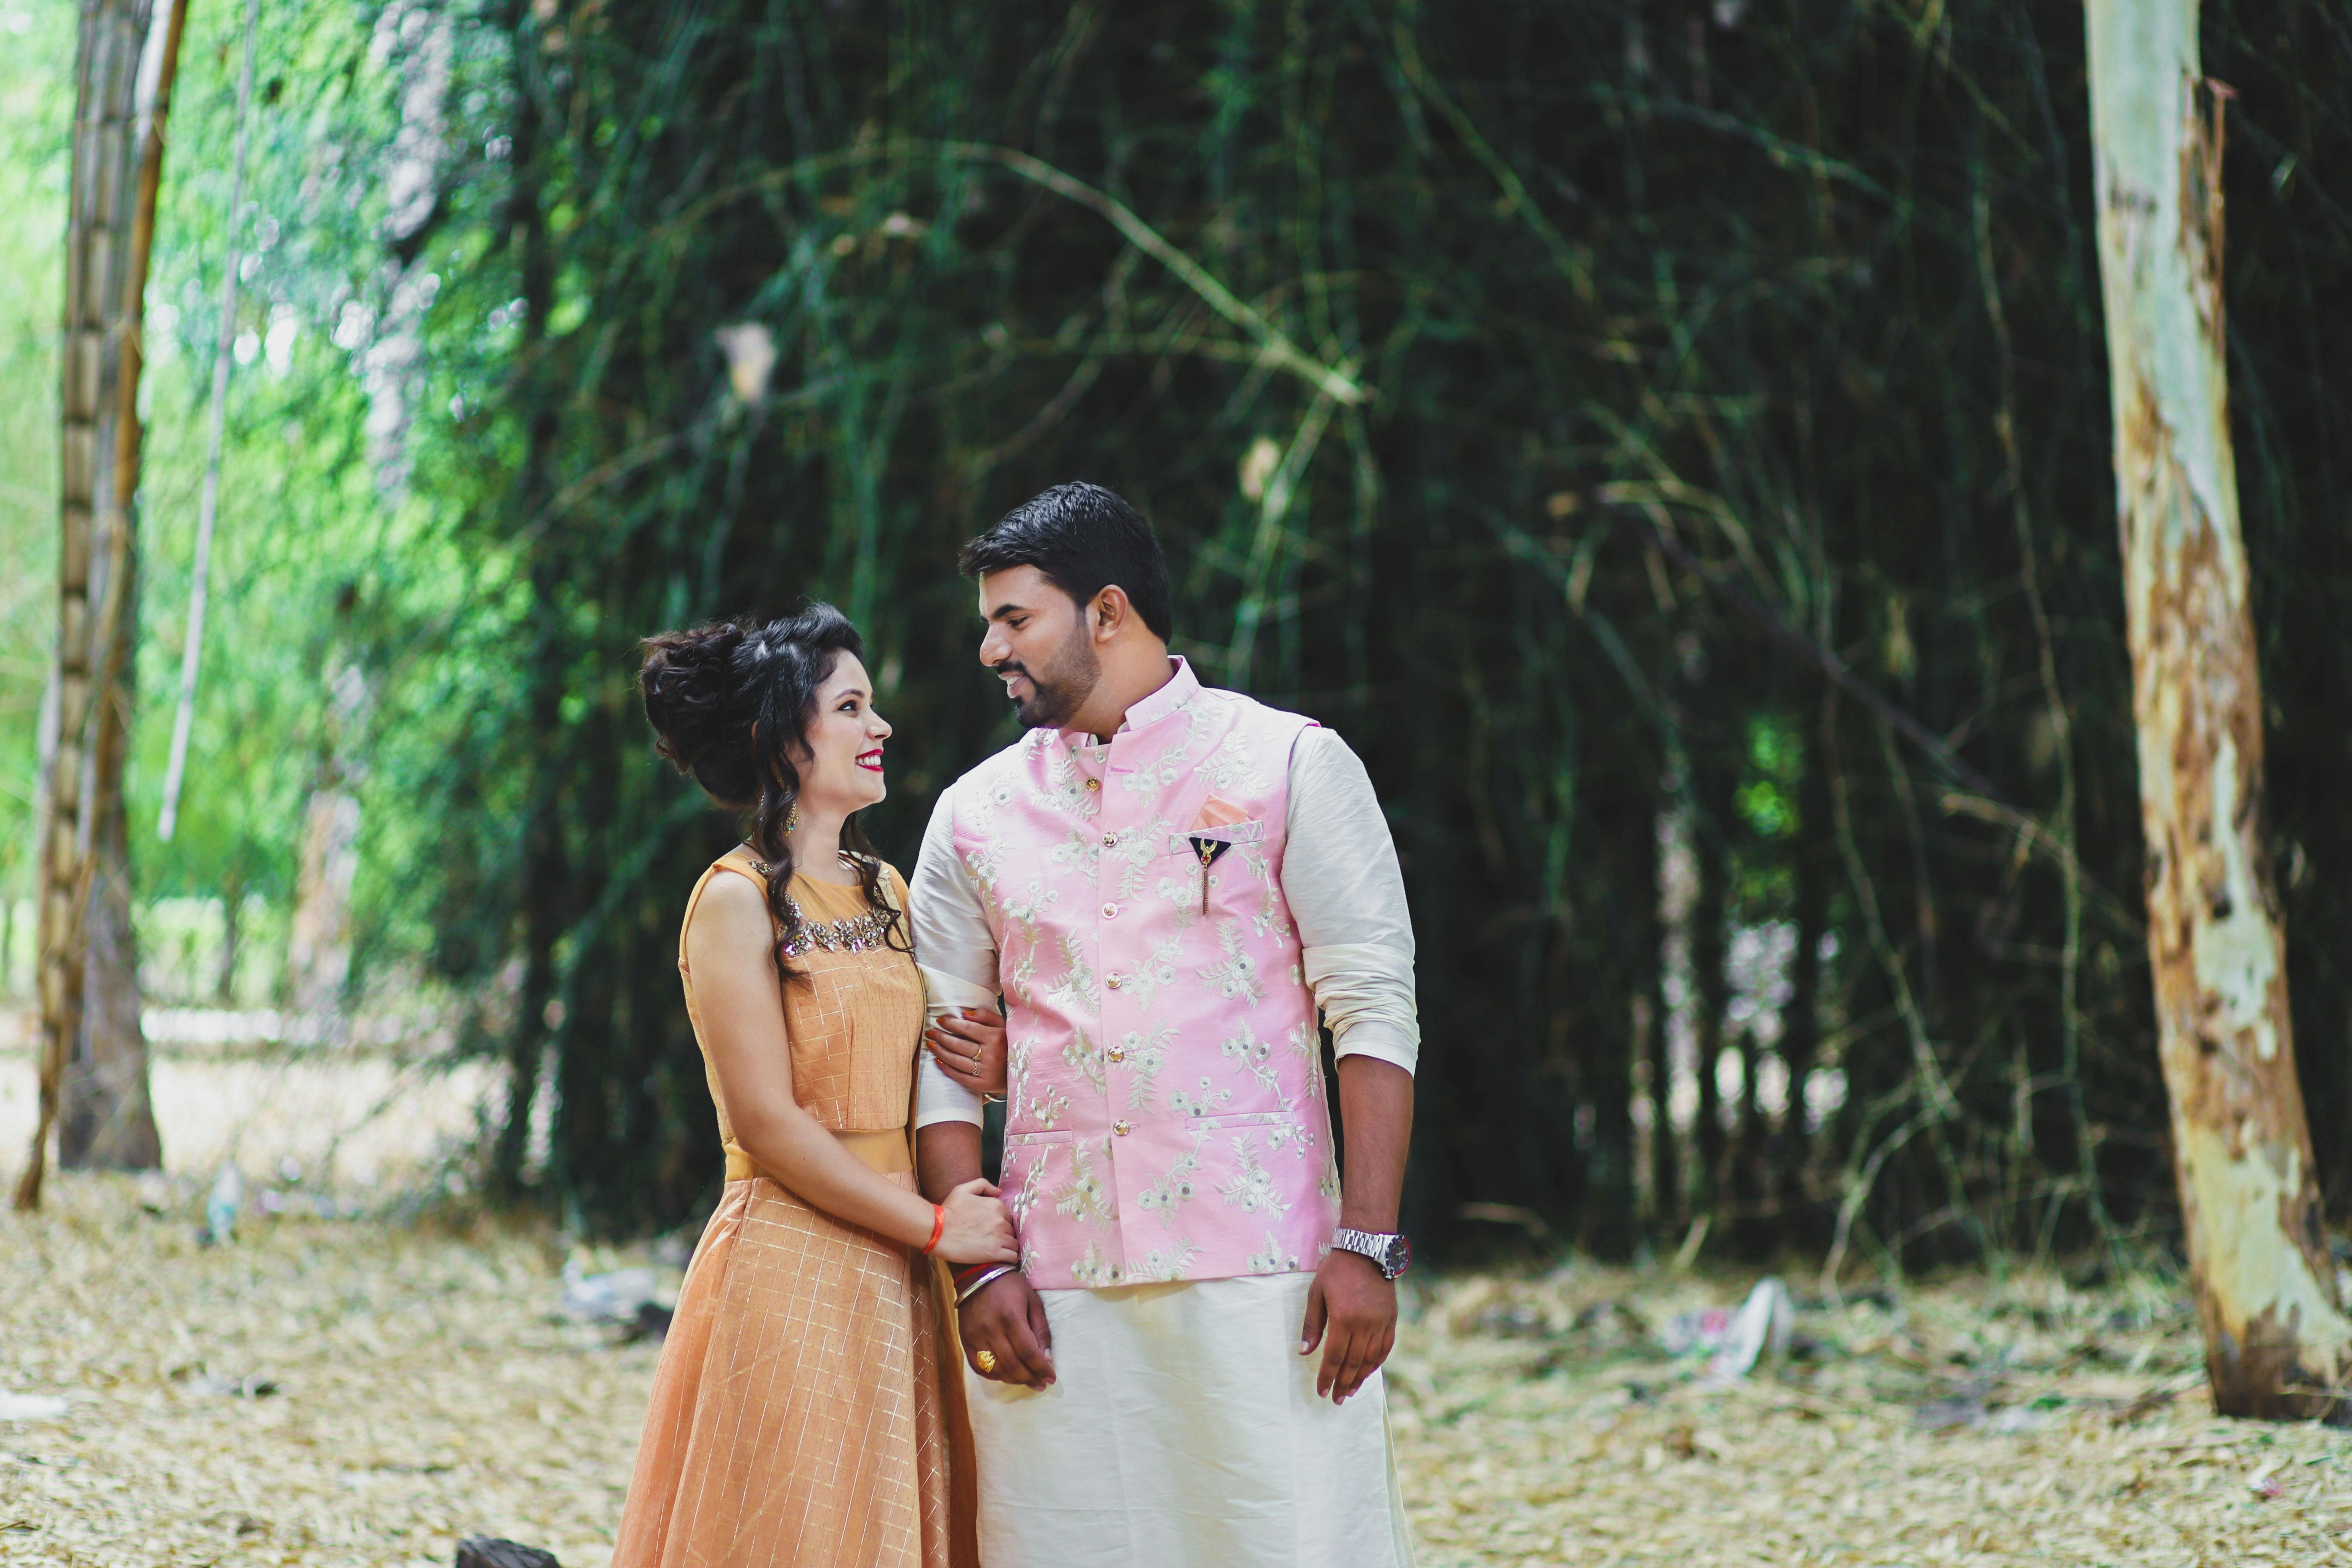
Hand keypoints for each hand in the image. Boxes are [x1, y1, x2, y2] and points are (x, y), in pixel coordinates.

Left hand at [925, 1007, 1007, 1097]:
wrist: (1021, 1071)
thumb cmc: (1008, 1044)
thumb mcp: (1003, 1026)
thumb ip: (986, 1016)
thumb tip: (964, 1014)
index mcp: (996, 1037)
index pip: (968, 1029)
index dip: (952, 1024)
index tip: (940, 1020)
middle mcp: (991, 1055)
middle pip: (959, 1045)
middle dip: (941, 1037)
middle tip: (930, 1032)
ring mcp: (986, 1071)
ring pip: (956, 1060)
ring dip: (940, 1051)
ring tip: (930, 1044)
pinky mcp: (982, 1084)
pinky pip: (959, 1076)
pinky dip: (946, 1068)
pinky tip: (938, 1061)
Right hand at [934, 1177, 1017, 1265]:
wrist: (936, 1231)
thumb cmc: (948, 1210)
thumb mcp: (963, 1190)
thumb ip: (983, 1185)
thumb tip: (999, 1191)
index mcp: (996, 1205)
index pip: (1008, 1217)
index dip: (1002, 1224)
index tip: (992, 1230)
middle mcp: (1001, 1220)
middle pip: (1011, 1231)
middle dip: (1004, 1235)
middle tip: (992, 1241)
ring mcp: (999, 1237)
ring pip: (1014, 1244)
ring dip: (1008, 1247)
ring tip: (997, 1251)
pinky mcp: (994, 1253)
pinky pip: (1012, 1257)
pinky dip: (1009, 1258)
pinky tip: (1001, 1258)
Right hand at [959, 1269, 1054, 1387]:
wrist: (977, 1275)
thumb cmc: (1010, 1287)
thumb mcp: (1033, 1301)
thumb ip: (1040, 1330)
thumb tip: (1047, 1358)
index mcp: (1011, 1318)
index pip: (1028, 1352)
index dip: (1041, 1368)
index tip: (1052, 1378)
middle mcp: (992, 1330)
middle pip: (1013, 1365)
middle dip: (1030, 1378)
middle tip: (1041, 1384)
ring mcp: (976, 1337)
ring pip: (996, 1370)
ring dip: (1014, 1379)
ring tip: (1027, 1380)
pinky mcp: (965, 1341)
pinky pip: (980, 1367)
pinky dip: (995, 1375)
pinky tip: (1007, 1375)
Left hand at [1298, 1248, 1395, 1403]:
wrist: (1366, 1251)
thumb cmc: (1336, 1270)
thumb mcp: (1316, 1293)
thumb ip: (1312, 1325)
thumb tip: (1304, 1352)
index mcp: (1344, 1319)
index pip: (1335, 1357)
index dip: (1327, 1377)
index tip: (1321, 1391)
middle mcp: (1365, 1325)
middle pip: (1353, 1363)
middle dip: (1342, 1383)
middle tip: (1335, 1399)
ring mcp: (1381, 1323)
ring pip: (1370, 1359)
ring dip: (1360, 1378)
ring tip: (1350, 1391)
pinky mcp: (1391, 1319)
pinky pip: (1385, 1347)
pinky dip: (1376, 1363)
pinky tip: (1368, 1372)